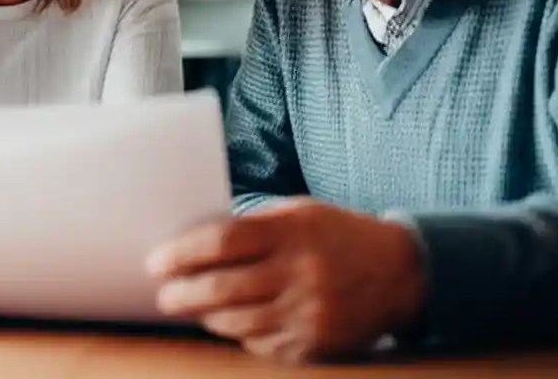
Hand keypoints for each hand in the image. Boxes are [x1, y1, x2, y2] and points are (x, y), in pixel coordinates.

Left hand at [146, 198, 424, 362]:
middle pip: (222, 289)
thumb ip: (254, 226)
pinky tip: (233, 321)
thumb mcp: (301, 213)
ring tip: (192, 307)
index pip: (223, 241)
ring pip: (235, 323)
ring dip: (205, 317)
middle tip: (163, 294)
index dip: (182, 253)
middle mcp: (302, 273)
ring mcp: (308, 314)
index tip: (155, 262)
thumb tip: (193, 243)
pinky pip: (259, 344)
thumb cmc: (339, 235)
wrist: (402, 274)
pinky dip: (240, 333)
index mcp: (294, 231)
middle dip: (181, 294)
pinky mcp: (314, 345)